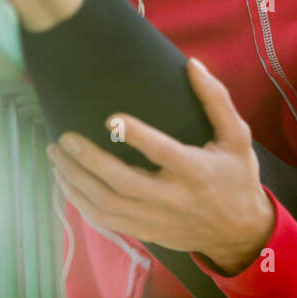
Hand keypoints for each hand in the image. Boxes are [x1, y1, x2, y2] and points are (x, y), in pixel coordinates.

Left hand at [47, 57, 275, 275]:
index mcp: (196, 171)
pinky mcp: (146, 232)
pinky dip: (82, 204)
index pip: (162, 152)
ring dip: (77, 181)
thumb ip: (216, 100)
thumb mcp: (237, 137)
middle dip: (88, 160)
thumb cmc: (237, 177)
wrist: (240, 232)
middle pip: (123, 183)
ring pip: (107, 205)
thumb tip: (192, 65)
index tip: (110, 117)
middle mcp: (173, 198)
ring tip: (56, 157)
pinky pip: (106, 222)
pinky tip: (67, 184)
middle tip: (64, 138)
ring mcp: (157, 219)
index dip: (135, 136)